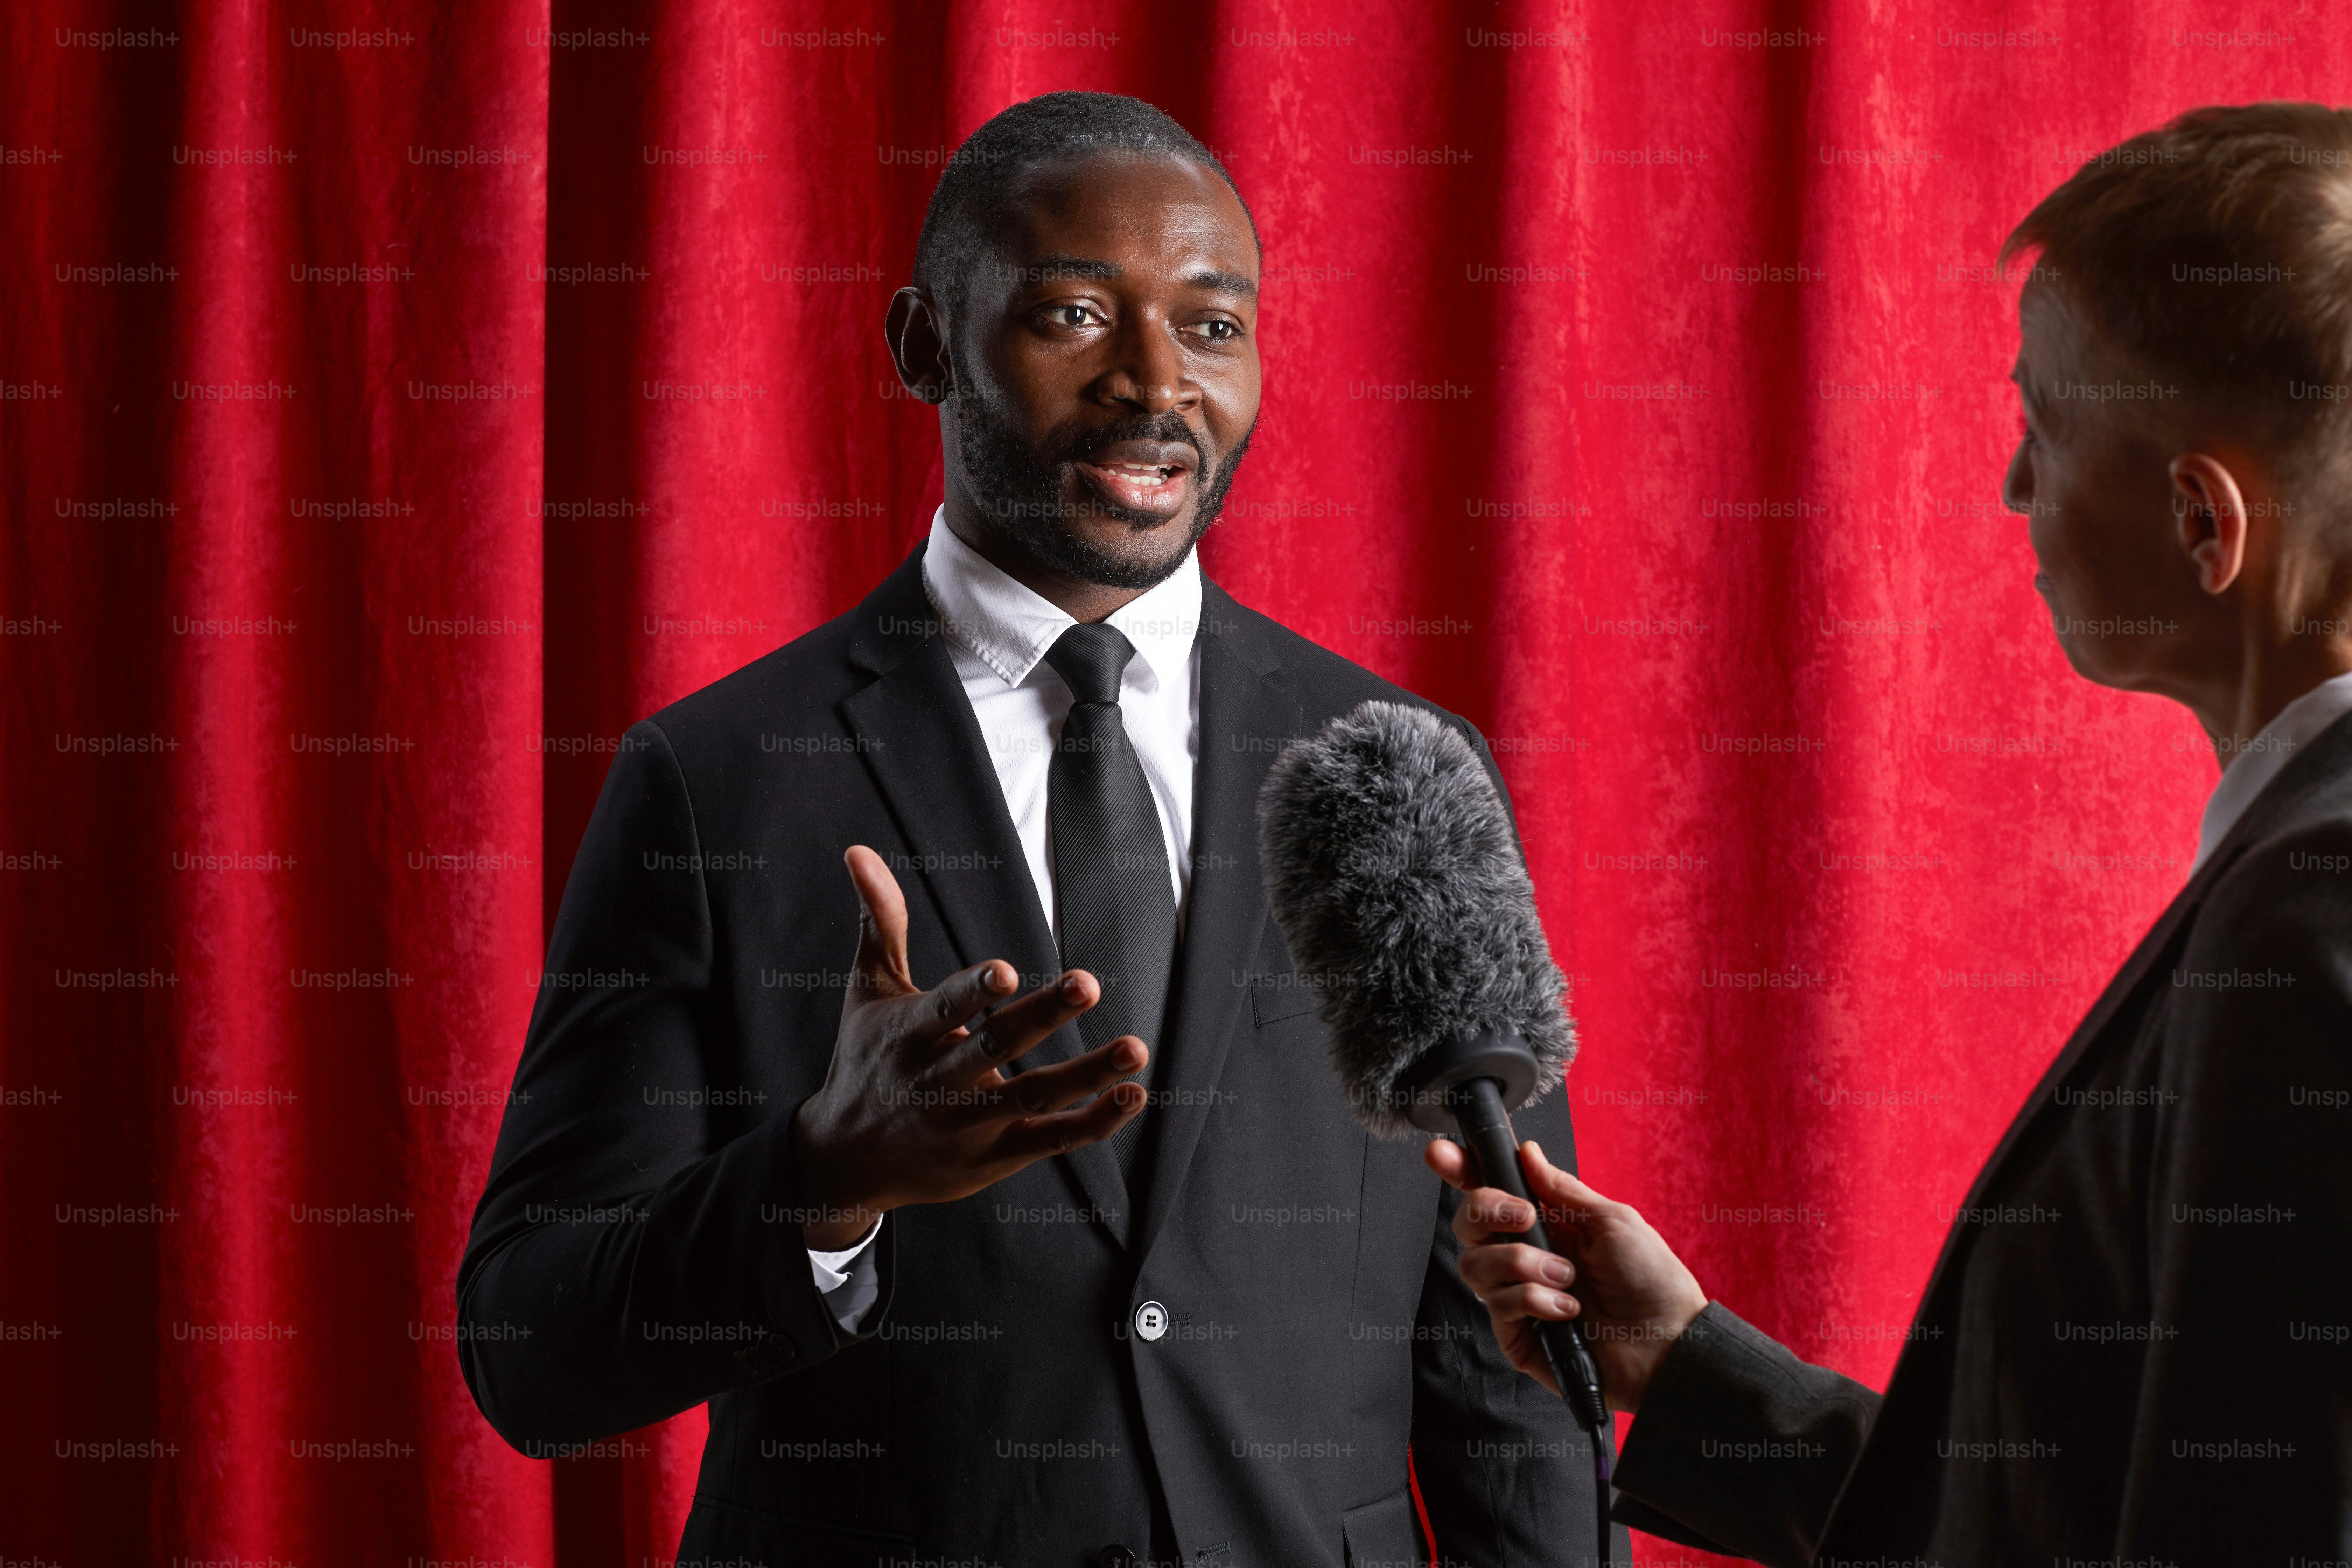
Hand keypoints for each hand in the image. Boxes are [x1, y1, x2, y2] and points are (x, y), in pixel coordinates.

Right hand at [792, 845, 1146, 1248]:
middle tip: (1088, 982)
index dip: (974, 991)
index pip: (945, 1009)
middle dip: (1043, 1016)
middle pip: (996, 1046)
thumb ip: (880, 921)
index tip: (1006, 970)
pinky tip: (1132, 1095)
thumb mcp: (867, 991)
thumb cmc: (864, 1060)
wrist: (846, 1160)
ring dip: (1086, 1074)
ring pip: (1033, 1096)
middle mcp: (939, 1081)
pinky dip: (1094, 1123)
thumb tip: (860, 849)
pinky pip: (1051, 1140)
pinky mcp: (995, 1157)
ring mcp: (970, 1124)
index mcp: (910, 1034)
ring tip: (1135, 1049)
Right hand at [1426, 1137, 1706, 1411]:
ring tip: (1567, 1278)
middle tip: (1525, 1216)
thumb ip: (1562, 1189)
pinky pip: (1499, 1305)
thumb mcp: (1612, 1219)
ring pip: (1475, 1264)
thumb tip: (1527, 1153)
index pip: (1489, 1193)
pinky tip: (1569, 1310)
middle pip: (1466, 1224)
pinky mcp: (1517, 1336)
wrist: (1669, 1342)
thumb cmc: (1652, 1280)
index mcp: (1545, 1225)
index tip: (1443, 1154)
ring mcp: (1517, 1298)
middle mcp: (1524, 1258)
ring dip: (1523, 1264)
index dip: (1460, 1171)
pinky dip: (1535, 1300)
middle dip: (1487, 1210)